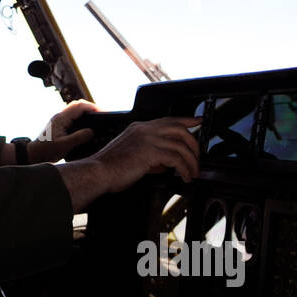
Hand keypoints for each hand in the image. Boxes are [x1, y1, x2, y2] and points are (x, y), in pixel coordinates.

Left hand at [30, 99, 98, 161]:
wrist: (34, 154)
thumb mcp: (64, 145)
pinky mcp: (60, 125)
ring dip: (86, 111)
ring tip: (97, 118)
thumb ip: (78, 137)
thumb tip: (91, 132)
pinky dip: (81, 117)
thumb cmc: (47, 150)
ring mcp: (59, 120)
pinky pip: (73, 116)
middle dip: (90, 108)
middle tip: (102, 115)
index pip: (79, 106)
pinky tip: (86, 125)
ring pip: (75, 109)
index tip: (102, 112)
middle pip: (78, 105)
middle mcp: (60, 116)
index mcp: (61, 118)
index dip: (92, 107)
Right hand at [56, 116, 200, 209]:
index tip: (198, 122)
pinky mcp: (150, 152)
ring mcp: (148, 139)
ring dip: (191, 161)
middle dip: (194, 144)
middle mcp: (145, 130)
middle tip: (198, 158)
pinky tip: (185, 176)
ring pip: (181, 146)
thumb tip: (165, 164)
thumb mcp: (132, 156)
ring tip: (193, 173)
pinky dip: (185, 169)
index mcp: (139, 128)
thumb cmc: (110, 167)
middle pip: (179, 129)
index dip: (186, 120)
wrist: (98, 172)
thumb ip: (150, 157)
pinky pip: (177, 159)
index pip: (168, 119)